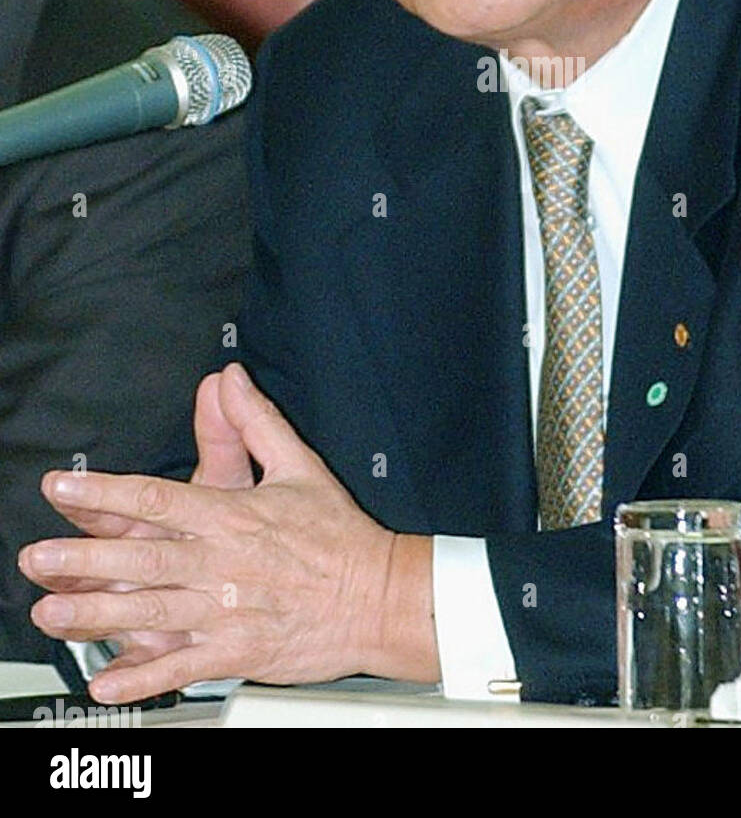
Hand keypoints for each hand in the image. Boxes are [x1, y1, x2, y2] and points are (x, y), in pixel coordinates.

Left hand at [19, 363, 438, 702]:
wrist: (379, 596)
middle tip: (39, 557)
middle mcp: (225, 564)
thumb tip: (229, 379)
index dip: (106, 492)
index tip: (63, 487)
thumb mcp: (299, 465)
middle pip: (147, 558)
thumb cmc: (339, 536)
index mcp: (235, 517)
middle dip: (88, 558)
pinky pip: (183, 667)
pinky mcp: (238, 652)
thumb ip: (255, 422)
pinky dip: (144, 678)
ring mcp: (229, 612)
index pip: (160, 499)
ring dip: (100, 616)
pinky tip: (107, 683)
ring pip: (155, 612)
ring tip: (53, 613)